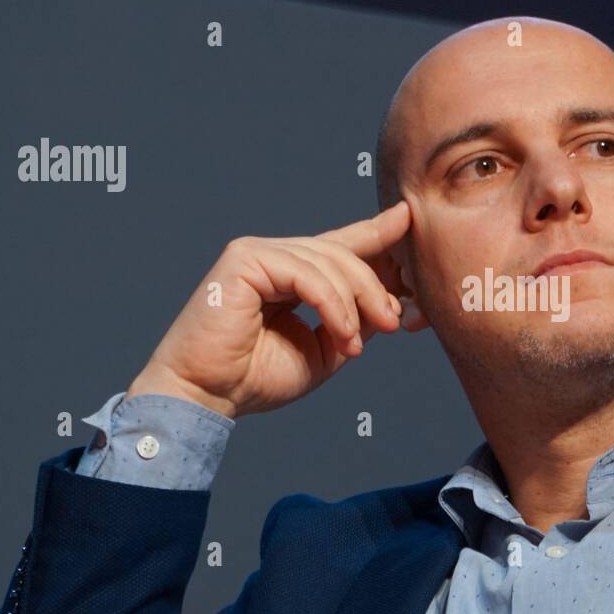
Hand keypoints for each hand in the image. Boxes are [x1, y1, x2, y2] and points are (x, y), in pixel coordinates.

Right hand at [127, 200, 425, 419]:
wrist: (207, 396)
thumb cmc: (255, 378)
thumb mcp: (323, 350)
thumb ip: (353, 322)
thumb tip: (391, 302)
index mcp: (288, 273)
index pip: (338, 245)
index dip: (375, 231)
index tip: (406, 217)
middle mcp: (272, 255)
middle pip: (342, 254)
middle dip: (375, 288)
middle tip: (392, 323)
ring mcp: (257, 252)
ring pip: (329, 262)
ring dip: (355, 305)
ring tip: (355, 345)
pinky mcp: (245, 260)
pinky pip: (307, 274)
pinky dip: (333, 305)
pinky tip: (342, 333)